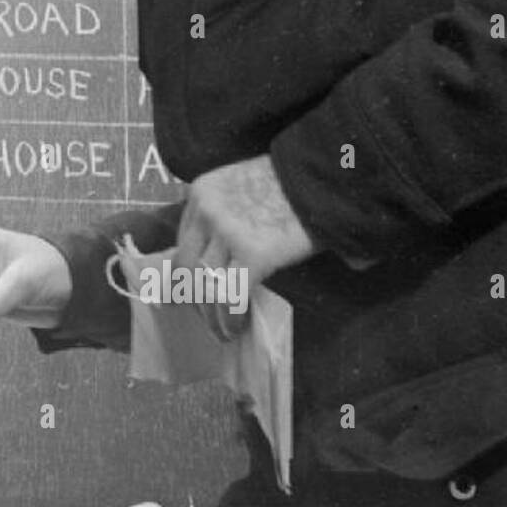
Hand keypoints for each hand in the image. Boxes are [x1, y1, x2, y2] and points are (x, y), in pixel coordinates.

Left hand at [174, 155, 314, 340]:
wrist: (324, 177)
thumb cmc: (291, 184)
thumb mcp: (242, 187)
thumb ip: (224, 214)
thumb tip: (214, 256)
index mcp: (201, 192)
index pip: (182, 242)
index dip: (189, 273)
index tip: (198, 292)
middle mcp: (206, 211)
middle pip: (185, 267)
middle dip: (194, 298)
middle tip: (208, 316)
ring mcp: (227, 232)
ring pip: (204, 285)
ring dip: (211, 315)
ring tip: (222, 329)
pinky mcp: (253, 253)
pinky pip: (230, 296)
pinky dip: (230, 318)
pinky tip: (236, 328)